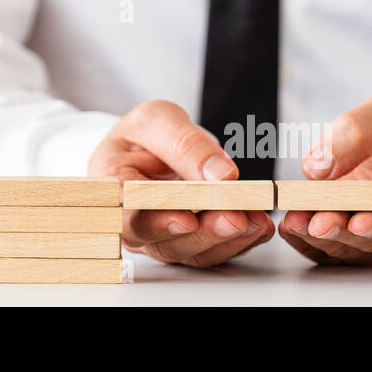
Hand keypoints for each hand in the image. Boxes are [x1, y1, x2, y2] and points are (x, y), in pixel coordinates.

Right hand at [88, 100, 274, 267]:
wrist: (153, 148)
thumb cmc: (144, 136)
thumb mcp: (159, 120)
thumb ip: (185, 144)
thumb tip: (220, 175)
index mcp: (113, 187)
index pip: (129, 211)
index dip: (158, 220)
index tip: (188, 217)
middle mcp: (132, 221)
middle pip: (161, 240)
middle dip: (201, 233)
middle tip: (233, 220)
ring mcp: (159, 237)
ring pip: (190, 251)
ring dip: (225, 240)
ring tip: (254, 222)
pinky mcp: (187, 243)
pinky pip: (212, 251)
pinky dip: (239, 242)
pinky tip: (259, 227)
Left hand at [279, 90, 371, 265]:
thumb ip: (360, 131)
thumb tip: (319, 166)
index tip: (357, 221)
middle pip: (371, 242)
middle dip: (341, 233)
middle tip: (318, 223)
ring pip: (344, 249)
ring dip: (317, 238)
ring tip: (295, 221)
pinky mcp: (346, 242)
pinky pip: (324, 250)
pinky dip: (304, 241)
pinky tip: (290, 227)